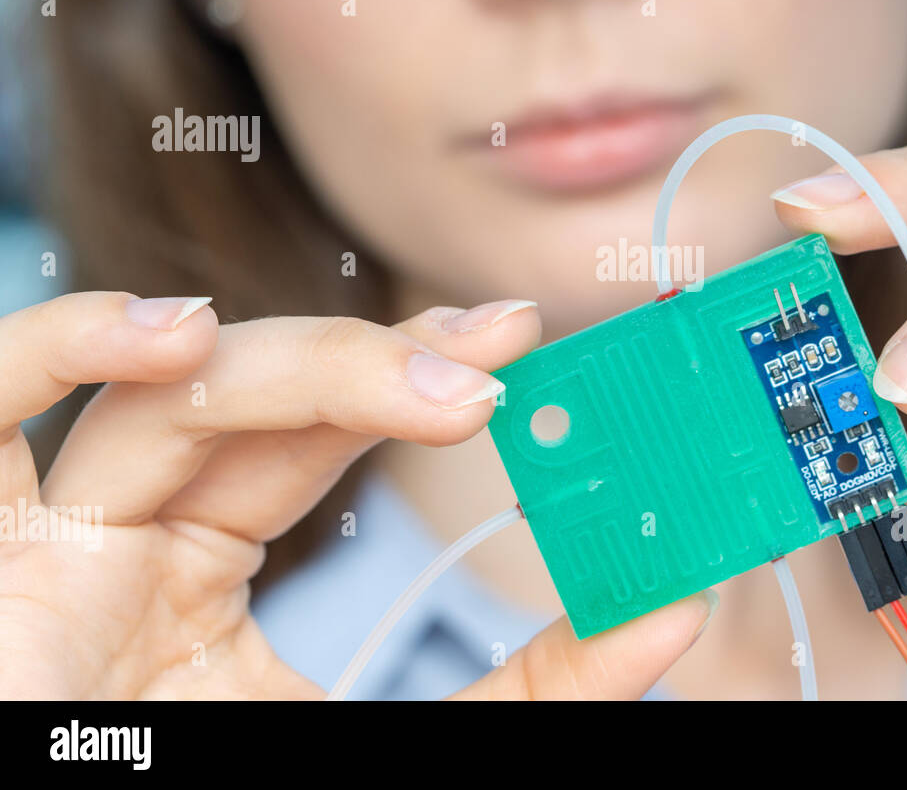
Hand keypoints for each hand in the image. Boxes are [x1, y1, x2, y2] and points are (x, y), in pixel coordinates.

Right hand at [0, 292, 710, 698]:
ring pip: (159, 400)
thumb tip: (672, 609)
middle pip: (248, 401)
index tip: (518, 335)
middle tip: (505, 350)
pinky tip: (171, 337)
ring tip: (427, 375)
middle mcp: (124, 540)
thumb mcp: (396, 744)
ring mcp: (47, 541)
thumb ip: (536, 686)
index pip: (311, 437)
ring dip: (286, 363)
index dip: (409, 372)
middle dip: (378, 362)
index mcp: (198, 575)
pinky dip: (63, 347)